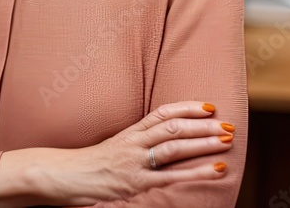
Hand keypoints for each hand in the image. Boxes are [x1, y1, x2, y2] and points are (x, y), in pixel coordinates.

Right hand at [0, 101, 232, 206]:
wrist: (61, 176)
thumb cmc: (86, 166)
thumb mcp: (112, 149)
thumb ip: (134, 146)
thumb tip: (157, 145)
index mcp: (129, 133)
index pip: (162, 113)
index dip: (187, 107)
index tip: (208, 106)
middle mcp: (134, 143)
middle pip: (174, 127)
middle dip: (203, 125)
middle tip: (227, 123)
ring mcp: (135, 162)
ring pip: (175, 147)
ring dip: (204, 142)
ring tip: (227, 139)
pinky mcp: (135, 182)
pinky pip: (171, 176)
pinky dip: (197, 172)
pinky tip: (216, 169)